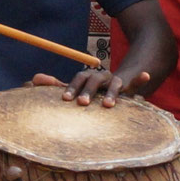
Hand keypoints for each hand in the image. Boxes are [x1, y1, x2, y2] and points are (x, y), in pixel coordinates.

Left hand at [33, 68, 148, 107]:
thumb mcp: (76, 90)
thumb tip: (34, 78)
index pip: (78, 78)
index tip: (65, 99)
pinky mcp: (130, 86)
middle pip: (93, 80)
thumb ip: (57, 86)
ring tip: (108, 105)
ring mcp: (116, 81)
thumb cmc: (93, 92)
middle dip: (88, 91)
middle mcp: (102, 77)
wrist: (119, 81)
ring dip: (111, 93)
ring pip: (113, 84)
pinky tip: (145, 75)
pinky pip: (136, 81)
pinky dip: (140, 78)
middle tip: (82, 104)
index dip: (71, 87)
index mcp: (88, 78)